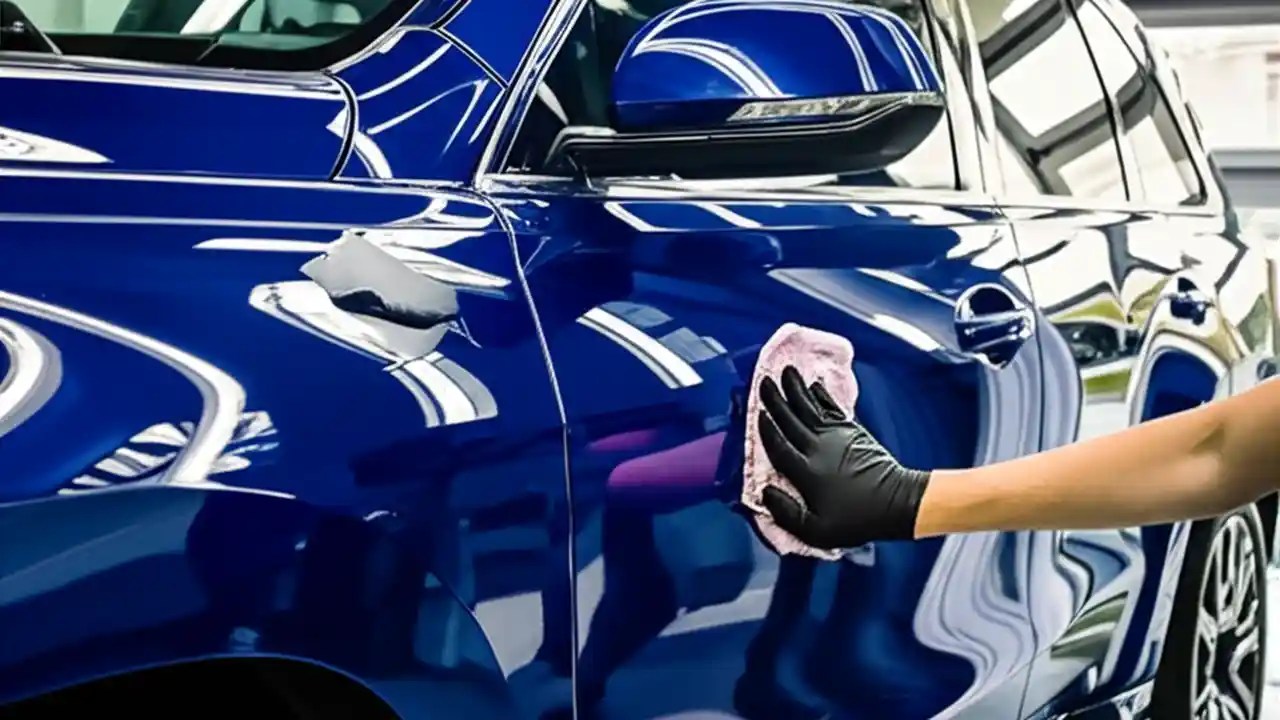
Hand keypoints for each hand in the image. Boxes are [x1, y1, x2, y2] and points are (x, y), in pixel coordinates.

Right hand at [758, 366, 929, 548]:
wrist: (897, 503)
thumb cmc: (856, 520)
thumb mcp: (816, 530)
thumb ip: (786, 513)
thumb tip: (765, 493)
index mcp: (806, 471)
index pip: (779, 446)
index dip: (766, 429)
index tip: (756, 412)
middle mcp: (818, 448)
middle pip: (790, 419)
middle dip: (775, 399)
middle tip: (764, 379)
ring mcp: (836, 436)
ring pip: (809, 407)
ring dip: (796, 389)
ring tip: (786, 371)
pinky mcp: (853, 432)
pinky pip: (831, 408)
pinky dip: (821, 396)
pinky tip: (813, 385)